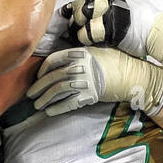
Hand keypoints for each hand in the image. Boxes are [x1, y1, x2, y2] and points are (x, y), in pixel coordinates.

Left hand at [28, 47, 162, 116]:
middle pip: (53, 78)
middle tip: (30, 95)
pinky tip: (49, 112)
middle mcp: (80, 66)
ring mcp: (84, 82)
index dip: (43, 69)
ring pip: (58, 91)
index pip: (54, 60)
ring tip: (36, 105)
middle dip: (39, 87)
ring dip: (45, 99)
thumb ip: (80, 55)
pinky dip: (57, 108)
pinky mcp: (89, 96)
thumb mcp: (97, 51)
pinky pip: (69, 103)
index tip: (38, 76)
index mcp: (80, 53)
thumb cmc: (116, 62)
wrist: (132, 76)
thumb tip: (64, 63)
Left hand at [62, 0, 157, 57]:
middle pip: (84, 5)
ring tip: (74, 34)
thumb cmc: (149, 19)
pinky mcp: (112, 30)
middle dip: (74, 16)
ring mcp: (111, 15)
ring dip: (77, 28)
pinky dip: (84, 37)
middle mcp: (112, 2)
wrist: (158, 31)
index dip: (76, 5)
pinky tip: (82, 41)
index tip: (67, 10)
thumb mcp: (134, 1)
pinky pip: (92, 33)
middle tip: (69, 25)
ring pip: (85, 18)